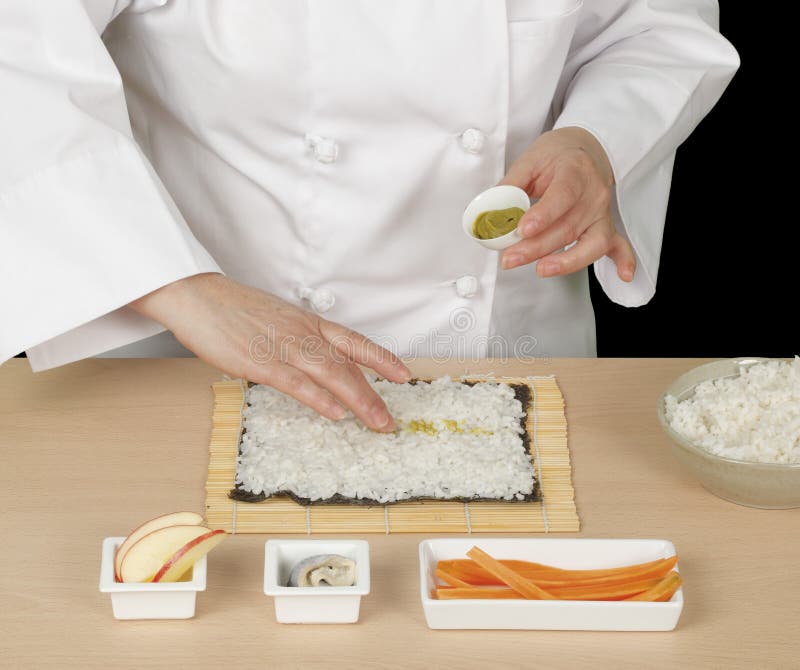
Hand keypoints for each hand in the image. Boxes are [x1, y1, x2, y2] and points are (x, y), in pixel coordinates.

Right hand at [129, 273, 410, 430]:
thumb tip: (311, 357)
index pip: (354, 341)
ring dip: (358, 400)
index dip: (382, 358)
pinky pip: (296, 383)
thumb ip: (297, 338)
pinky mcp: (260, 362)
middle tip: (390, 420)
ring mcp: (284, 347)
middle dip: (374, 393)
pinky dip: (319, 399)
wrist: (197, 295)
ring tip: (377, 422)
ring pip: (332, 375)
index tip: (404, 374)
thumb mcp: (276, 318)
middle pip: (349, 364)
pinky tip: (336, 414)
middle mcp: (303, 334)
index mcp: (307, 322)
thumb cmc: (232, 308)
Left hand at [499, 127, 635, 281]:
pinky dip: (624, 260)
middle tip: (510, 258)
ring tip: (542, 270)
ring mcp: (602, 213)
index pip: (562, 195)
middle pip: (569, 226)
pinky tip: (624, 275)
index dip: (543, 215)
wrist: (584, 148)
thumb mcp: (530, 160)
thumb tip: (490, 212)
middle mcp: (594, 194)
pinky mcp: (605, 226)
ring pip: (591, 242)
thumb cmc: (555, 155)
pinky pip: (619, 244)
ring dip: (567, 261)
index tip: (522, 230)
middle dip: (537, 247)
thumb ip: (511, 185)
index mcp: (575, 171)